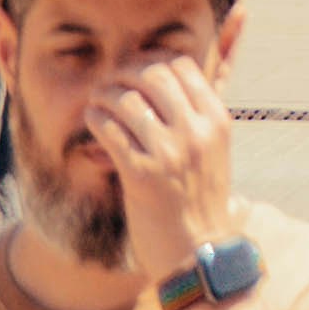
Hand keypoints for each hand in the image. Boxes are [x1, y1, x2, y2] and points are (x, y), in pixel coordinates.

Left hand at [82, 50, 237, 281]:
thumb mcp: (215, 148)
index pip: (182, 66)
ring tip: (98, 98)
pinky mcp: (142, 175)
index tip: (137, 68)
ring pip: (128, 99)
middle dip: (126, 71)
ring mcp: (169, 153)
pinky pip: (111, 130)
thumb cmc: (201, 199)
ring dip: (106, 93)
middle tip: (111, 79)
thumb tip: (201, 54)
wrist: (197, 255)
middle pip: (153, 76)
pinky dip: (97, 118)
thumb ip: (202, 110)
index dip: (153, 60)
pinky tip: (92, 119)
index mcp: (216, 120)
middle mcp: (196, 131)